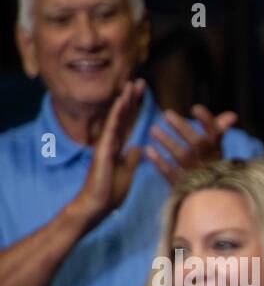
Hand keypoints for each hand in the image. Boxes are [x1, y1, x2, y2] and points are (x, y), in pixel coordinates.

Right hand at [71, 79, 144, 225]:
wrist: (97, 205)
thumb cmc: (111, 191)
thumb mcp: (128, 172)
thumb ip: (131, 158)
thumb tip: (138, 147)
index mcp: (119, 147)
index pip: (129, 123)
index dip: (136, 108)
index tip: (144, 94)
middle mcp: (112, 142)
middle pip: (124, 116)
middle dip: (131, 99)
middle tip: (139, 81)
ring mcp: (106, 143)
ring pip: (117, 118)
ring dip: (124, 100)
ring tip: (131, 84)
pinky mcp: (103, 149)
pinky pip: (111, 128)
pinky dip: (116, 114)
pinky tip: (121, 101)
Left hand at [144, 105, 237, 183]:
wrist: (209, 201)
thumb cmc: (211, 170)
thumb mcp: (216, 151)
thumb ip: (219, 131)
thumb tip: (232, 115)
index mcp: (217, 153)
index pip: (215, 135)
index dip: (206, 121)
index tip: (195, 109)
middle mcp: (208, 163)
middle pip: (197, 143)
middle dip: (182, 128)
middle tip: (166, 114)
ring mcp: (195, 175)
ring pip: (182, 156)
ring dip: (167, 142)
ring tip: (153, 129)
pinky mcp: (183, 186)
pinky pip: (170, 173)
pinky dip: (159, 162)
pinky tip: (148, 150)